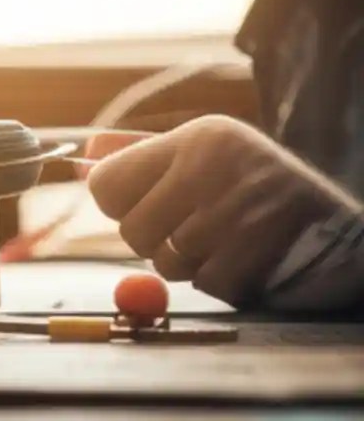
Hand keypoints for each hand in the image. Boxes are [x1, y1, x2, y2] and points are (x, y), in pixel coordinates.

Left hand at [87, 116, 359, 303]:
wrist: (347, 236)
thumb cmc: (263, 196)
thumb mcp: (209, 160)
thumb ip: (144, 158)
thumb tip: (84, 157)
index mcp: (199, 137)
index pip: (107, 181)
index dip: (119, 207)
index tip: (147, 208)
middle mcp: (216, 164)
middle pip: (131, 228)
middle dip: (154, 243)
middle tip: (192, 233)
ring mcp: (238, 206)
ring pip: (164, 261)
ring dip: (188, 266)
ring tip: (225, 245)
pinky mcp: (257, 248)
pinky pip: (203, 283)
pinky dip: (220, 283)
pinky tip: (247, 262)